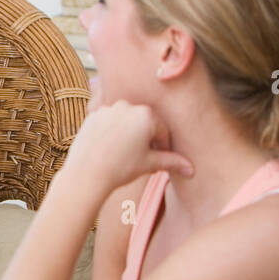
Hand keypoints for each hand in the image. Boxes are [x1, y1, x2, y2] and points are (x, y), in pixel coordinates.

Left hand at [65, 97, 193, 194]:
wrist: (86, 173)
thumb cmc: (121, 168)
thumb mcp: (150, 164)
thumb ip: (172, 162)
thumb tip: (192, 170)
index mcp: (146, 114)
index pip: (162, 130)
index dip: (163, 147)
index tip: (159, 159)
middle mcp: (127, 106)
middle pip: (144, 123)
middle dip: (146, 139)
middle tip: (142, 157)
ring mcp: (107, 109)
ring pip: (125, 121)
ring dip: (129, 134)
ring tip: (125, 153)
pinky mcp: (92, 115)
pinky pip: (108, 122)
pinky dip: (112, 132)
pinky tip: (110, 148)